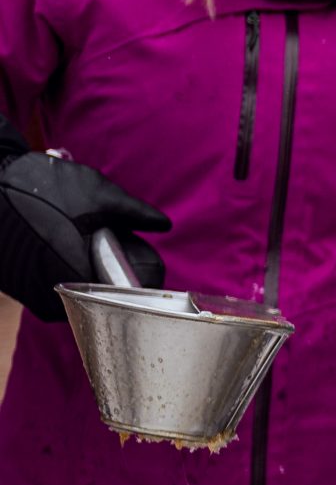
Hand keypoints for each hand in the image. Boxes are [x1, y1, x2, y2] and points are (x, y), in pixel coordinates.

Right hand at [0, 149, 170, 321]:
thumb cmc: (39, 187)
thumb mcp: (97, 194)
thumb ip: (135, 213)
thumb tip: (162, 224)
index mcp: (75, 274)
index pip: (129, 290)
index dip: (140, 269)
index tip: (135, 252)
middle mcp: (52, 296)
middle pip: (108, 294)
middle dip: (117, 268)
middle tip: (106, 238)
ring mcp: (35, 297)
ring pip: (85, 291)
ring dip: (94, 268)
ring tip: (79, 236)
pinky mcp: (23, 291)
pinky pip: (63, 288)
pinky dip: (72, 269)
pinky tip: (64, 244)